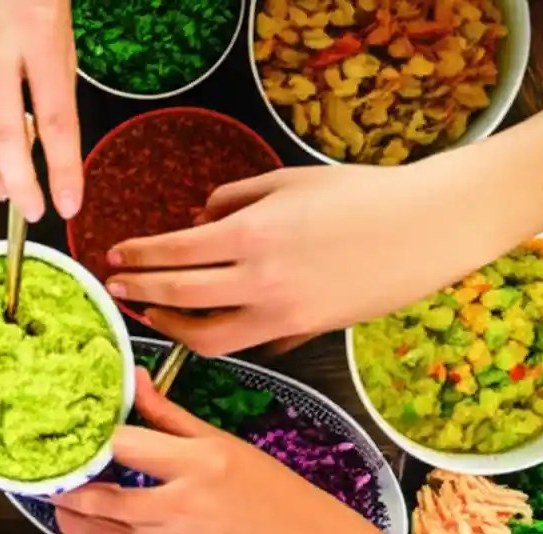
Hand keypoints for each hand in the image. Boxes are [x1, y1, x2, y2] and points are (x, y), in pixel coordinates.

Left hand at [52, 368, 369, 533]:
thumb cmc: (266, 488)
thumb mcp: (220, 441)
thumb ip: (168, 414)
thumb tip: (133, 379)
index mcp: (196, 464)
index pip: (124, 447)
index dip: (91, 441)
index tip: (67, 434)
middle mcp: (181, 507)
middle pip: (102, 499)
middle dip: (67, 489)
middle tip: (44, 476)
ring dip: (72, 522)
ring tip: (57, 504)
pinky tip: (88, 533)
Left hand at [104, 159, 521, 354]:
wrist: (427, 227)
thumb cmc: (359, 194)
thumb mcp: (287, 180)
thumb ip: (233, 198)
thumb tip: (197, 219)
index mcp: (251, 231)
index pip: (173, 251)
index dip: (137, 256)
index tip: (115, 256)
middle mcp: (259, 278)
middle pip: (178, 295)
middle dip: (138, 291)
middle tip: (116, 286)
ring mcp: (281, 312)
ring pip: (206, 337)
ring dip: (171, 326)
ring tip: (153, 313)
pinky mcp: (302, 331)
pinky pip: (245, 343)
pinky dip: (216, 336)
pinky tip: (204, 324)